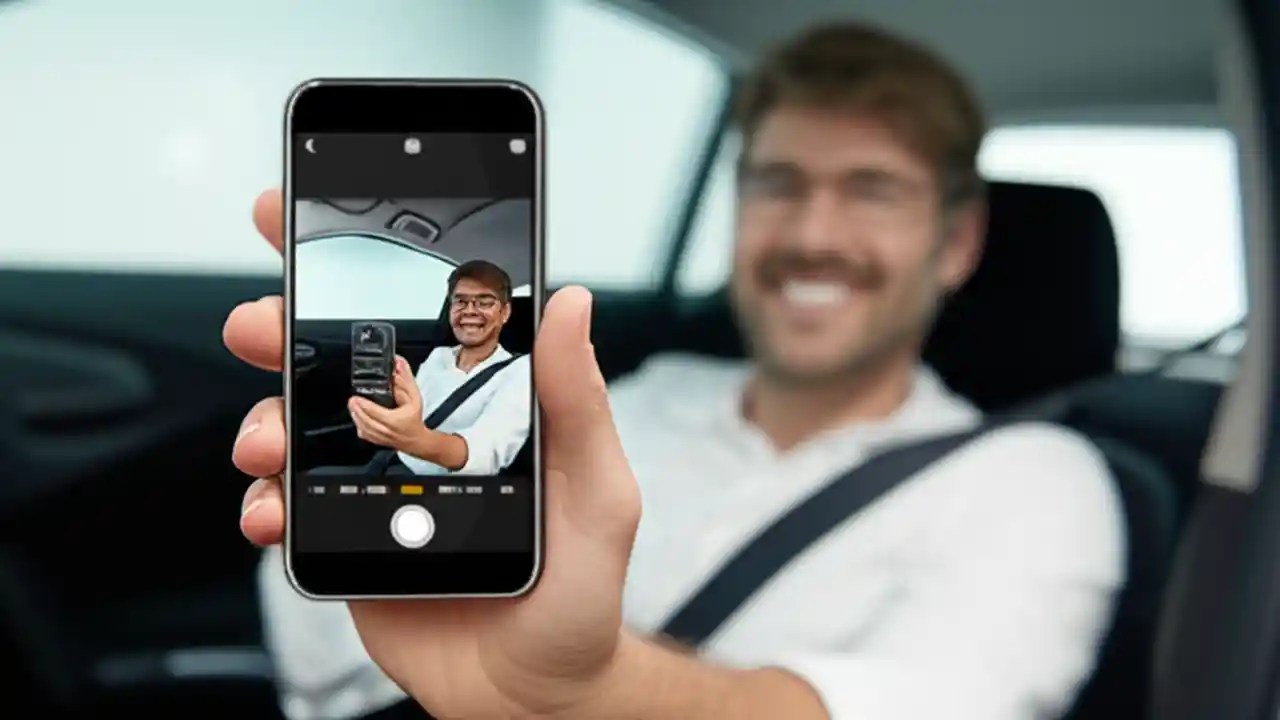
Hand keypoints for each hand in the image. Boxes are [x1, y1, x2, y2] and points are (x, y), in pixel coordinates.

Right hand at [226, 190, 641, 717]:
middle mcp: (421, 432)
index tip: (311, 218)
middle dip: (285, 330)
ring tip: (267, 440)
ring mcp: (375, 484)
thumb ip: (577, 402)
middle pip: (338, 360)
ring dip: (264, 418)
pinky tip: (271, 511)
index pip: (420, 319)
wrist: (535, 690)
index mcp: (479, 404)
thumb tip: (571, 301)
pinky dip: (264, 503)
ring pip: (296, 427)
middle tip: (260, 323)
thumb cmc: (578, 586)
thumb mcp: (597, 489)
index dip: (364, 266)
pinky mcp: (343, 538)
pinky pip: (286, 507)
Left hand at [348, 356, 423, 450]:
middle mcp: (385, 430)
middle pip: (364, 420)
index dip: (363, 404)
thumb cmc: (415, 419)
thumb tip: (399, 365)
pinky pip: (363, 434)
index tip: (356, 398)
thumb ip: (406, 380)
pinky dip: (359, 425)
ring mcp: (380, 437)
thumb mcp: (415, 397)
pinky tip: (358, 418)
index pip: (374, 412)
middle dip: (356, 409)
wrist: (417, 439)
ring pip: (362, 428)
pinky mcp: (376, 441)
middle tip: (352, 400)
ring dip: (355, 416)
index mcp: (394, 420)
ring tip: (353, 407)